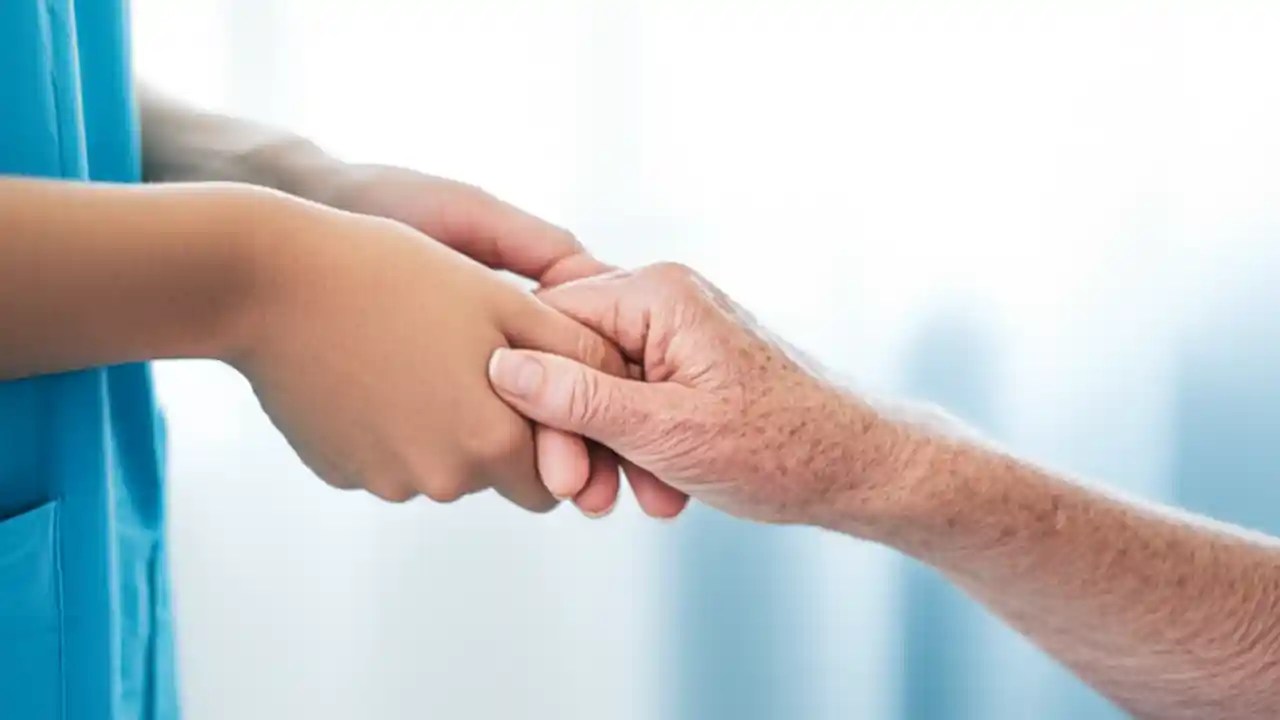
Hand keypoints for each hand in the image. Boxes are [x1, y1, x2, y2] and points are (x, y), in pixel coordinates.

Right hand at [327, 165, 636, 515]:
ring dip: (444, 424)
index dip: (554, 432)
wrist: (270, 282)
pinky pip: (391, 458)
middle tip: (474, 359)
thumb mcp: (502, 302)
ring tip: (417, 352)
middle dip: (501, 431)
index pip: (555, 474)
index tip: (536, 386)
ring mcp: (385, 479)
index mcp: (491, 442)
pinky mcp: (341, 472)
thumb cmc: (397, 277)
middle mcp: (442, 478)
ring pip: (444, 466)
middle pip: (499, 473)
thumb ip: (572, 356)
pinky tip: (374, 370)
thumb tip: (612, 398)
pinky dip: (394, 425)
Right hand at [488, 263, 888, 525]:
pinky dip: (634, 446)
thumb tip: (502, 367)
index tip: (544, 457)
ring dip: (603, 448)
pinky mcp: (685, 365)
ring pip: (597, 385)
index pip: (548, 316)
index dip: (532, 389)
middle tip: (579, 493)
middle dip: (571, 431)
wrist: (859, 468)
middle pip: (570, 355)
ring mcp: (675, 332)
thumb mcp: (666, 433)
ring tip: (621, 501)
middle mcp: (662, 299)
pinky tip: (657, 492)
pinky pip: (630, 397)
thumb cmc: (781, 448)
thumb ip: (579, 399)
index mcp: (656, 293)